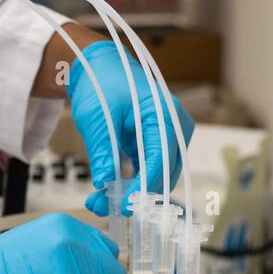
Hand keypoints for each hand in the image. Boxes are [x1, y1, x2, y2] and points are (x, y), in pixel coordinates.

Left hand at [68, 40, 195, 214]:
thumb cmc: (102, 82)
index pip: (161, 160)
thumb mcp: (97, 116)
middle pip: (163, 174)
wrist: (101, 67)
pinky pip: (148, 171)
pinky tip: (106, 192)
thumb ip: (103, 150)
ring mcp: (169, 138)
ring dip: (130, 193)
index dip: (143, 188)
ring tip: (97, 201)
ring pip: (157, 177)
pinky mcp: (157, 145)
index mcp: (166, 115)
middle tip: (100, 206)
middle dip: (134, 195)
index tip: (123, 206)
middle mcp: (175, 128)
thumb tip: (104, 184)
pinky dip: (130, 184)